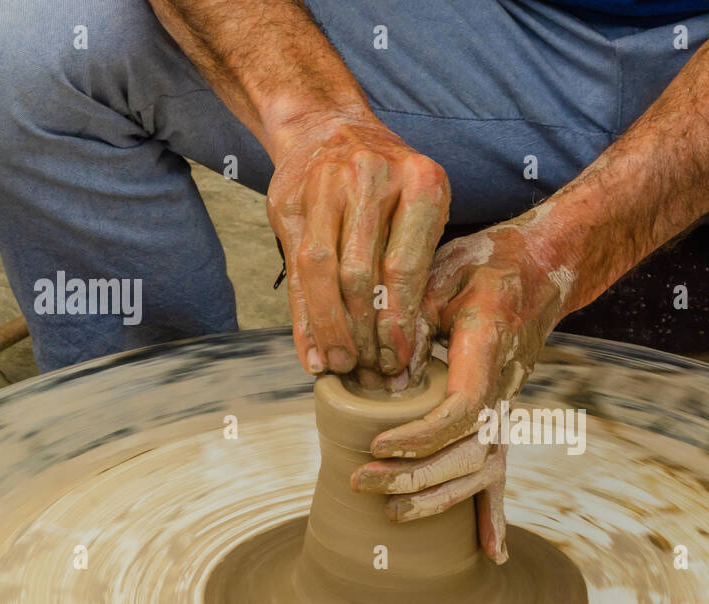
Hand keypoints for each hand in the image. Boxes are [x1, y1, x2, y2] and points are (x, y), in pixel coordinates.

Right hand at [266, 115, 449, 388]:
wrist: (330, 127)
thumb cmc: (390, 186)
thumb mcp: (420, 214)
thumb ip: (415, 271)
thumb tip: (401, 353)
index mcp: (421, 184)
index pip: (404, 268)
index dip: (397, 323)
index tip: (396, 362)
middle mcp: (371, 179)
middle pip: (360, 275)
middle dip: (364, 333)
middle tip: (369, 372)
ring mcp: (324, 186)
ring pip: (322, 274)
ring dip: (332, 329)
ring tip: (342, 365)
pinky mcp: (287, 201)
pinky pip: (294, 271)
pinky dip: (304, 319)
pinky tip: (313, 352)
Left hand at [349, 216, 574, 562]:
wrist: (544, 268)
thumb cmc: (489, 265)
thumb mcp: (443, 274)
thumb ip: (411, 318)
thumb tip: (384, 374)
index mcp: (487, 354)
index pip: (460, 413)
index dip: (419, 437)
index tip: (377, 444)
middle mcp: (503, 391)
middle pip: (467, 454)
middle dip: (413, 475)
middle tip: (360, 481)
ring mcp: (507, 410)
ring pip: (482, 472)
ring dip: (437, 498)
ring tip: (391, 513)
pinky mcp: (503, 419)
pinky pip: (501, 473)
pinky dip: (496, 515)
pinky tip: (493, 554)